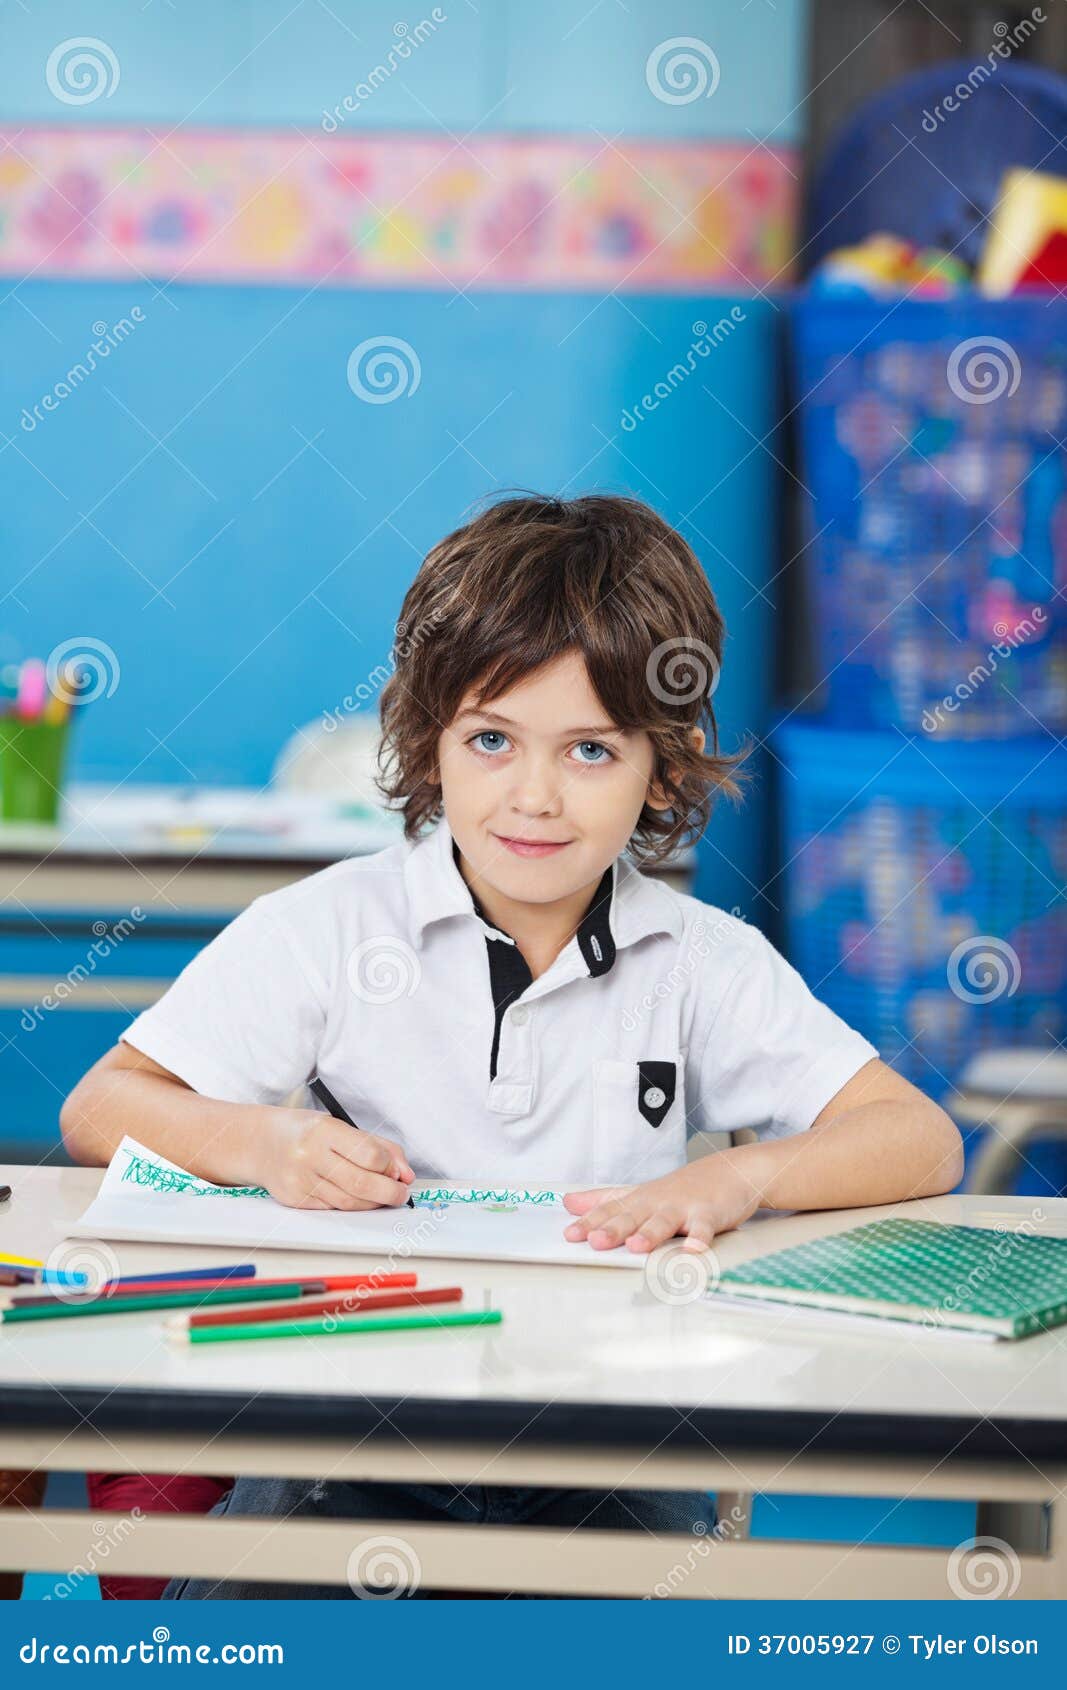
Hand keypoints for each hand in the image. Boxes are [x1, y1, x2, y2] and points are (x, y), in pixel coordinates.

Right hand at [256, 1107, 414, 1210]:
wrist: (263, 1144)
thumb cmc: (309, 1133)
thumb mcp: (342, 1127)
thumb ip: (379, 1147)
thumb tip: (405, 1174)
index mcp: (324, 1130)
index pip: (369, 1155)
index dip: (389, 1167)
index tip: (397, 1171)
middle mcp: (309, 1155)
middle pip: (361, 1183)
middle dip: (388, 1192)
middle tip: (400, 1194)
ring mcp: (300, 1180)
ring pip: (348, 1202)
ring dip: (372, 1203)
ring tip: (381, 1195)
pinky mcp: (295, 1200)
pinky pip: (333, 1209)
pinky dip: (351, 1206)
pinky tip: (356, 1197)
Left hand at [562, 1153, 762, 1252]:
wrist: (729, 1170)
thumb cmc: (682, 1188)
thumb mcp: (639, 1192)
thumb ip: (604, 1199)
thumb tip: (568, 1202)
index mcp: (639, 1200)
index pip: (610, 1210)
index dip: (590, 1222)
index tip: (570, 1235)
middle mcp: (657, 1202)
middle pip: (633, 1216)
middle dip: (614, 1230)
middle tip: (595, 1241)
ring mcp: (683, 1207)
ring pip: (664, 1222)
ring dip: (651, 1233)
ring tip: (636, 1246)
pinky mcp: (709, 1214)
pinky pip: (704, 1228)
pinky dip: (699, 1238)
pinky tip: (693, 1249)